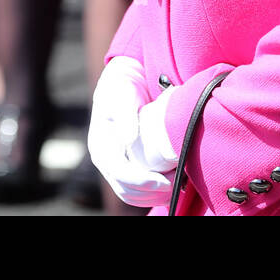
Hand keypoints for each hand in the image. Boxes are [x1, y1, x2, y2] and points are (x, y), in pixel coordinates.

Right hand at [88, 57, 174, 208]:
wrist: (123, 83)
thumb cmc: (122, 87)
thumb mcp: (122, 95)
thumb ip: (125, 115)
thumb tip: (128, 139)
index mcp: (101, 145)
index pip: (119, 172)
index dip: (141, 181)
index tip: (165, 181)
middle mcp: (105, 160)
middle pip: (126, 190)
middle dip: (152, 192)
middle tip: (178, 183)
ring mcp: (115, 166)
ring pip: (132, 195)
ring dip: (155, 196)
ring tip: (178, 184)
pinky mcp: (127, 167)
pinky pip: (138, 192)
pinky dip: (155, 194)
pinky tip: (173, 185)